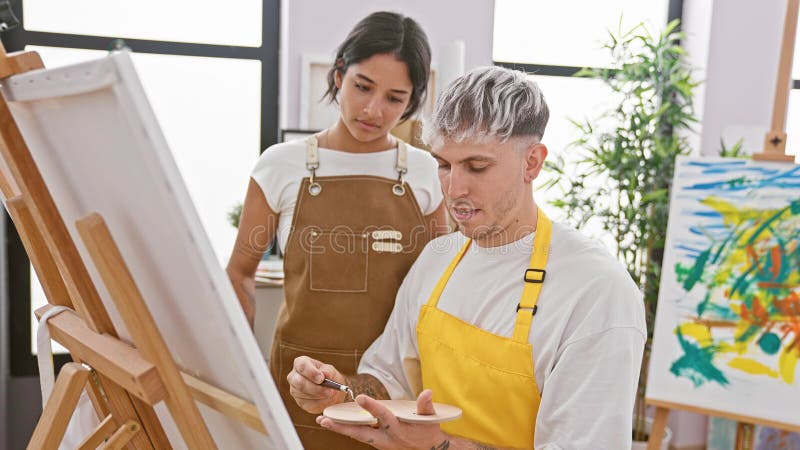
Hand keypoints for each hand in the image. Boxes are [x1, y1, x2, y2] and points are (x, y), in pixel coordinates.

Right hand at [286, 356, 347, 412]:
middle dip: (315, 388)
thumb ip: (328, 371)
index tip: (322, 378)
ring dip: (320, 396)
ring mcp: (295, 390)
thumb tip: (325, 374)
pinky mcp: (300, 402)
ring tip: (330, 394)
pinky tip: (326, 399)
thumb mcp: (331, 370)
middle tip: (329, 390)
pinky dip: (320, 403)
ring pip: (304, 394)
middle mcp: (294, 376)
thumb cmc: (328, 376)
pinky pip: (308, 404)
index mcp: (301, 363)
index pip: (301, 365)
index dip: (311, 372)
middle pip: (299, 382)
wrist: (331, 389)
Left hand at [316, 389, 450, 449]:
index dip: (371, 407)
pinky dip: (346, 429)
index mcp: (398, 429)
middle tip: (325, 420)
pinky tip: (334, 424)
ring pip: (356, 435)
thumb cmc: (428, 432)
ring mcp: (380, 442)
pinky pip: (359, 435)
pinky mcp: (377, 443)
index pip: (382, 416)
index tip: (359, 397)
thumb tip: (427, 392)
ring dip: (339, 428)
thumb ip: (426, 406)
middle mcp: (386, 438)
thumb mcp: (430, 419)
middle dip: (342, 426)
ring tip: (322, 420)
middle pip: (360, 432)